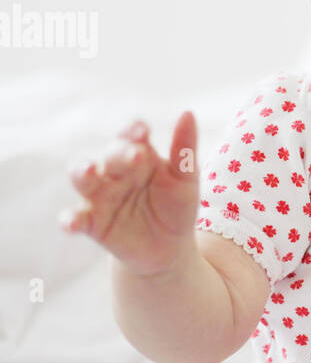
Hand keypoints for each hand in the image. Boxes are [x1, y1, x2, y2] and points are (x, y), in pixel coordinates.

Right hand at [59, 111, 200, 276]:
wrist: (169, 249)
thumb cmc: (176, 207)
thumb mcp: (186, 180)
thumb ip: (185, 149)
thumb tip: (188, 113)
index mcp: (138, 155)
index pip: (131, 136)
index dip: (134, 131)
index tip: (144, 132)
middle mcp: (114, 171)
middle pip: (110, 155)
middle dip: (120, 153)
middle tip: (135, 156)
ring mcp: (100, 196)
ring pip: (81, 177)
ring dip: (81, 171)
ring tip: (89, 170)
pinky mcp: (91, 222)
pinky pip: (76, 218)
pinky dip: (70, 219)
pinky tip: (71, 222)